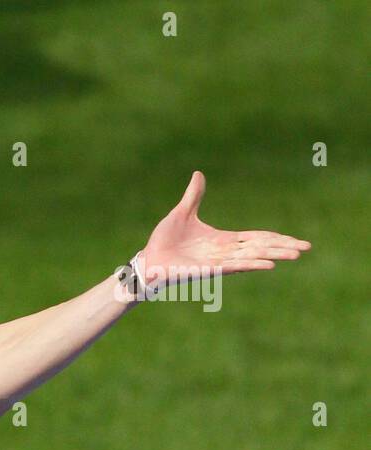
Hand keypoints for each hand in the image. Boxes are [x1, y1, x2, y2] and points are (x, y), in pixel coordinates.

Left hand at [140, 171, 310, 287]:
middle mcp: (224, 253)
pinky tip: (269, 264)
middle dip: (283, 247)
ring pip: (253, 257)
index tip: (295, 240)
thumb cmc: (163, 241)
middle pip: (260, 248)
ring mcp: (218, 262)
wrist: (148, 260)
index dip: (275, 238)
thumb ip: (194, 195)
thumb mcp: (182, 213)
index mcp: (222, 240)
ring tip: (295, 254)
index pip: (255, 238)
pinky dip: (252, 264)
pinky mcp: (209, 271)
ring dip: (274, 255)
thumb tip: (198, 174)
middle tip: (306, 248)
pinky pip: (234, 267)